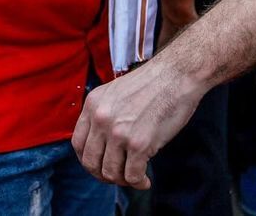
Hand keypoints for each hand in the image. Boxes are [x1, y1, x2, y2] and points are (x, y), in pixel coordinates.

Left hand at [72, 59, 204, 188]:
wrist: (178, 74)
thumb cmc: (153, 83)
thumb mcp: (115, 92)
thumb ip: (104, 114)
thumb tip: (102, 145)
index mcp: (93, 104)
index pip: (77, 144)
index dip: (89, 160)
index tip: (101, 165)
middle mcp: (101, 119)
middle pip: (91, 162)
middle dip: (104, 175)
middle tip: (119, 176)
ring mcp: (119, 132)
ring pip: (110, 173)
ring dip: (123, 180)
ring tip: (135, 177)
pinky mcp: (139, 144)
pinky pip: (132, 176)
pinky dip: (138, 182)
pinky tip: (145, 180)